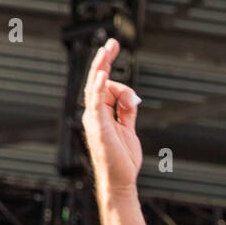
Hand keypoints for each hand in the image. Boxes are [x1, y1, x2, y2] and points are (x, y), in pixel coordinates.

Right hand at [81, 39, 142, 199]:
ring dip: (101, 66)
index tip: (124, 69)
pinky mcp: (98, 127)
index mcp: (100, 114)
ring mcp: (94, 120)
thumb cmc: (122, 160)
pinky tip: (104, 75)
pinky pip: (96, 103)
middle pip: (97, 81)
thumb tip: (131, 96)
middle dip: (104, 60)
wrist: (120, 182)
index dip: (117, 78)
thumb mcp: (128, 130)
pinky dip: (100, 88)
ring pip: (95, 87)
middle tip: (112, 43)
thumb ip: (128, 112)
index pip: (106, 88)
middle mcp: (93, 114)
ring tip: (108, 50)